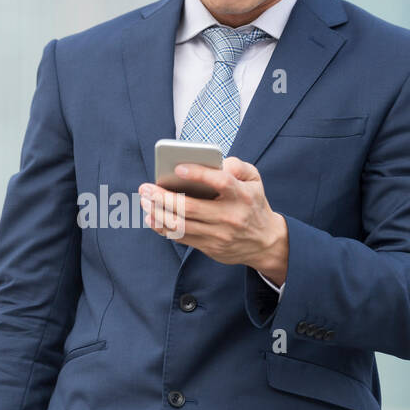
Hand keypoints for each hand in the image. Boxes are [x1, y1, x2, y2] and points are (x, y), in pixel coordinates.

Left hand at [139, 156, 288, 283]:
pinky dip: (163, 228)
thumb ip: (238, 165)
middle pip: (190, 207)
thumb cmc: (253, 203)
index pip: (220, 182)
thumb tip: (218, 162)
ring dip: (158, 212)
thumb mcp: (255, 180)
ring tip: (144, 201)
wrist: (265, 243)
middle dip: (163, 197)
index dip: (199, 174)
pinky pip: (182, 237)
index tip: (178, 168)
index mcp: (242, 195)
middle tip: (145, 188)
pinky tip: (151, 217)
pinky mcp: (211, 247)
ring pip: (181, 225)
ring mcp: (219, 234)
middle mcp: (230, 216)